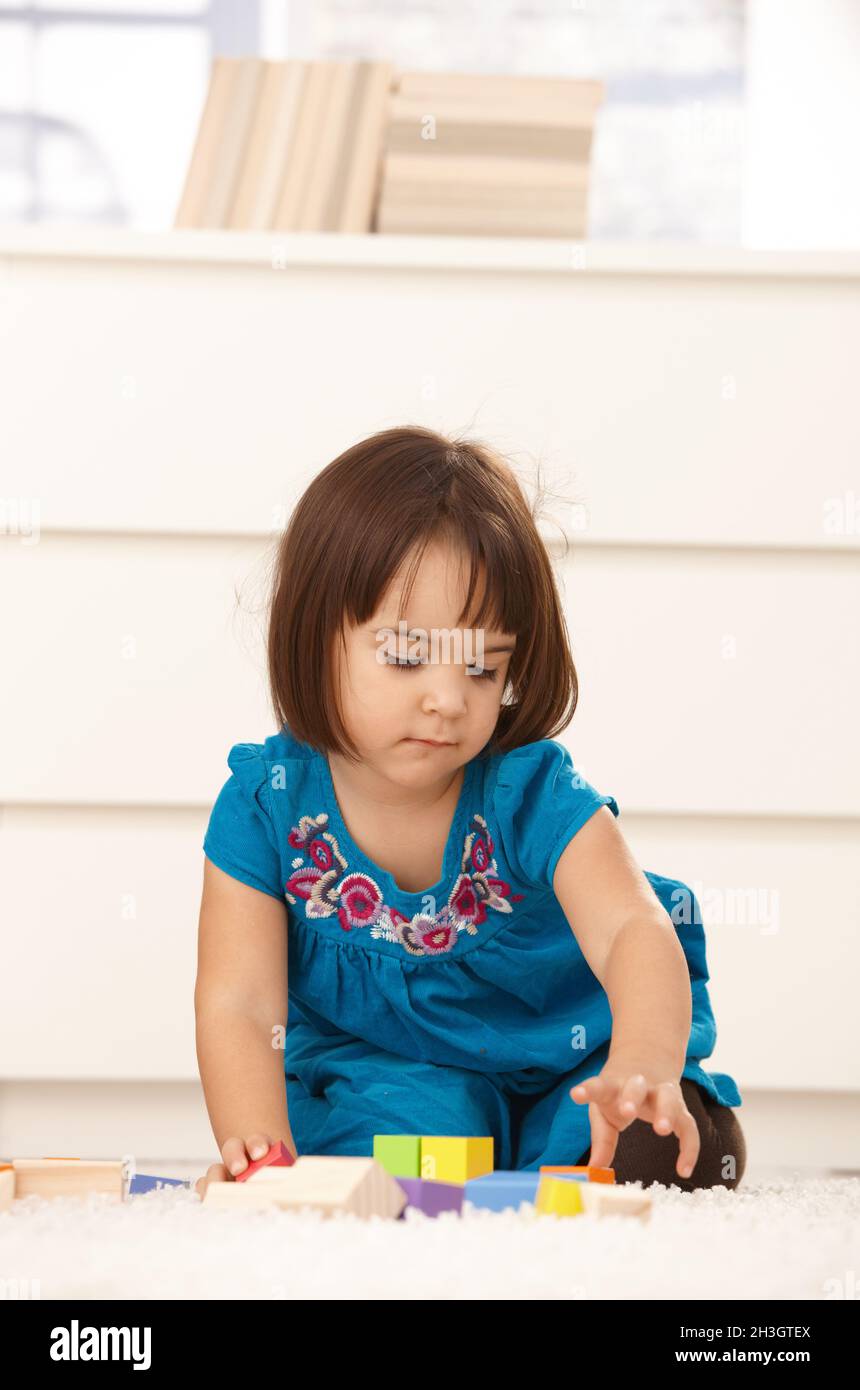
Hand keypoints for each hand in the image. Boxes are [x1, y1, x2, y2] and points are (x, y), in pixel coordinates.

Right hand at [194, 1133, 293, 1197]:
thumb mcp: (292, 1177)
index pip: (257, 1142)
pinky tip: (207, 1196)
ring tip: (217, 1189)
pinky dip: (204, 1188)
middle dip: (234, 1156)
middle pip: (233, 1149)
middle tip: (240, 1168)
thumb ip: (296, 1178)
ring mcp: (227, 1173)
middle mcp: (242, 1159)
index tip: (260, 1152)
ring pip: (216, 1168)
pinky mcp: (217, 1189)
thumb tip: (308, 1188)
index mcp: (262, 1151)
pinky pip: (205, 1185)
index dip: (256, 1144)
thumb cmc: (284, 1180)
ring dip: (216, 1176)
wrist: (274, 1190)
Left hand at [569, 1054, 699, 1179]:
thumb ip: (601, 1140)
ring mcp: (661, 1093)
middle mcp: (638, 1086)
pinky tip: (684, 1170)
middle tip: (627, 1111)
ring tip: (662, 1130)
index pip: (599, 1086)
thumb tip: (596, 1171)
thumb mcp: (604, 1110)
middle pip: (636, 1087)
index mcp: (613, 1085)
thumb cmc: (619, 1093)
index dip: (587, 1090)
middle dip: (631, 1097)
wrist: (648, 1059)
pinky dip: (689, 1148)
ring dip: (666, 1112)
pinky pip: (688, 1127)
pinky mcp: (680, 1106)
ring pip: (668, 1098)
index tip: (576, 1094)